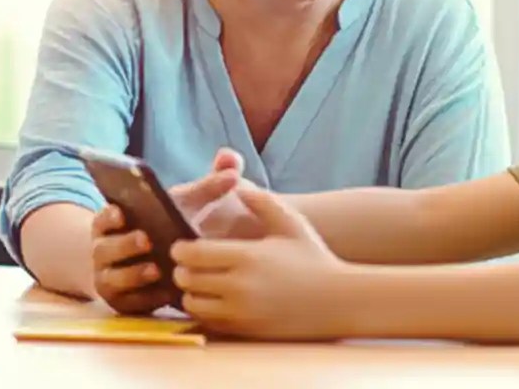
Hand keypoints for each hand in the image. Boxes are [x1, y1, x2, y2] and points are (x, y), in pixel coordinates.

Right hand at [90, 147, 255, 314]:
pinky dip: (146, 298)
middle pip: (106, 249)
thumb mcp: (183, 205)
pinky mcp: (123, 303)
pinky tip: (165, 293)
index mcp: (112, 224)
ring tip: (155, 269)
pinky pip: (130, 303)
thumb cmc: (167, 226)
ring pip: (114, 279)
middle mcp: (105, 251)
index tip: (121, 212)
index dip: (108, 216)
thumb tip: (233, 162)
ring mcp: (111, 279)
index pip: (103, 218)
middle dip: (124, 244)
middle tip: (146, 239)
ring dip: (133, 274)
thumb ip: (207, 186)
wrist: (149, 264)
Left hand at [171, 187, 351, 339]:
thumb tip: (236, 188)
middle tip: (186, 264)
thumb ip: (262, 201)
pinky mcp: (245, 330)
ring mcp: (241, 312)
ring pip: (192, 303)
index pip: (193, 254)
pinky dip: (203, 311)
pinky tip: (212, 300)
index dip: (181, 249)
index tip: (182, 245)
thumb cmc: (314, 258)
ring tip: (198, 282)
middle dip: (181, 270)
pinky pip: (208, 321)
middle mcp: (239, 287)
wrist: (338, 301)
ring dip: (189, 292)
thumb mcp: (291, 223)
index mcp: (247, 257)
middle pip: (187, 279)